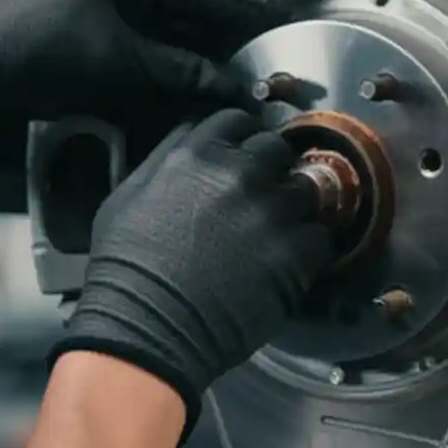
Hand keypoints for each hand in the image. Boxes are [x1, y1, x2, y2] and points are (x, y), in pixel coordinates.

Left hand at [0, 0, 282, 123]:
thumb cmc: (30, 54)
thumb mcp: (118, 70)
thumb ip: (184, 75)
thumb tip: (238, 88)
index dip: (246, 23)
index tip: (279, 40)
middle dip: (220, 9)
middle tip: (248, 44)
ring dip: (186, 10)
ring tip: (210, 47)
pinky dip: (153, 11)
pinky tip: (156, 40)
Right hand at [49, 109, 333, 430]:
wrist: (148, 326)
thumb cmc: (126, 268)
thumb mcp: (128, 195)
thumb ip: (166, 158)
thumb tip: (193, 137)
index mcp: (198, 153)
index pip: (238, 121)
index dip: (242, 139)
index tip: (243, 156)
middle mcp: (242, 173)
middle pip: (277, 149)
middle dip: (271, 168)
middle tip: (261, 197)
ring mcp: (273, 212)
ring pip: (306, 189)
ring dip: (294, 206)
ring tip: (278, 231)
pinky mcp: (296, 253)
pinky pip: (320, 236)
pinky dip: (308, 247)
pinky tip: (288, 261)